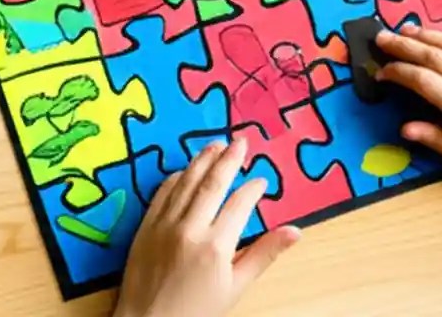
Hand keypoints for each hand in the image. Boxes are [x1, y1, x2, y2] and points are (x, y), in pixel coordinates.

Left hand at [115, 139, 300, 316]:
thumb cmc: (196, 310)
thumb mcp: (236, 287)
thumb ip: (264, 254)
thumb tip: (295, 231)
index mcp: (216, 246)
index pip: (239, 204)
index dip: (253, 189)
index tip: (261, 180)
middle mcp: (190, 230)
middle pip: (213, 184)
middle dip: (229, 160)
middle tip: (241, 142)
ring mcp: (165, 225)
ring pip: (187, 182)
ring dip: (203, 160)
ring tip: (216, 144)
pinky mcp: (146, 226)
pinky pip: (163, 193)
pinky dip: (176, 177)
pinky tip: (186, 169)